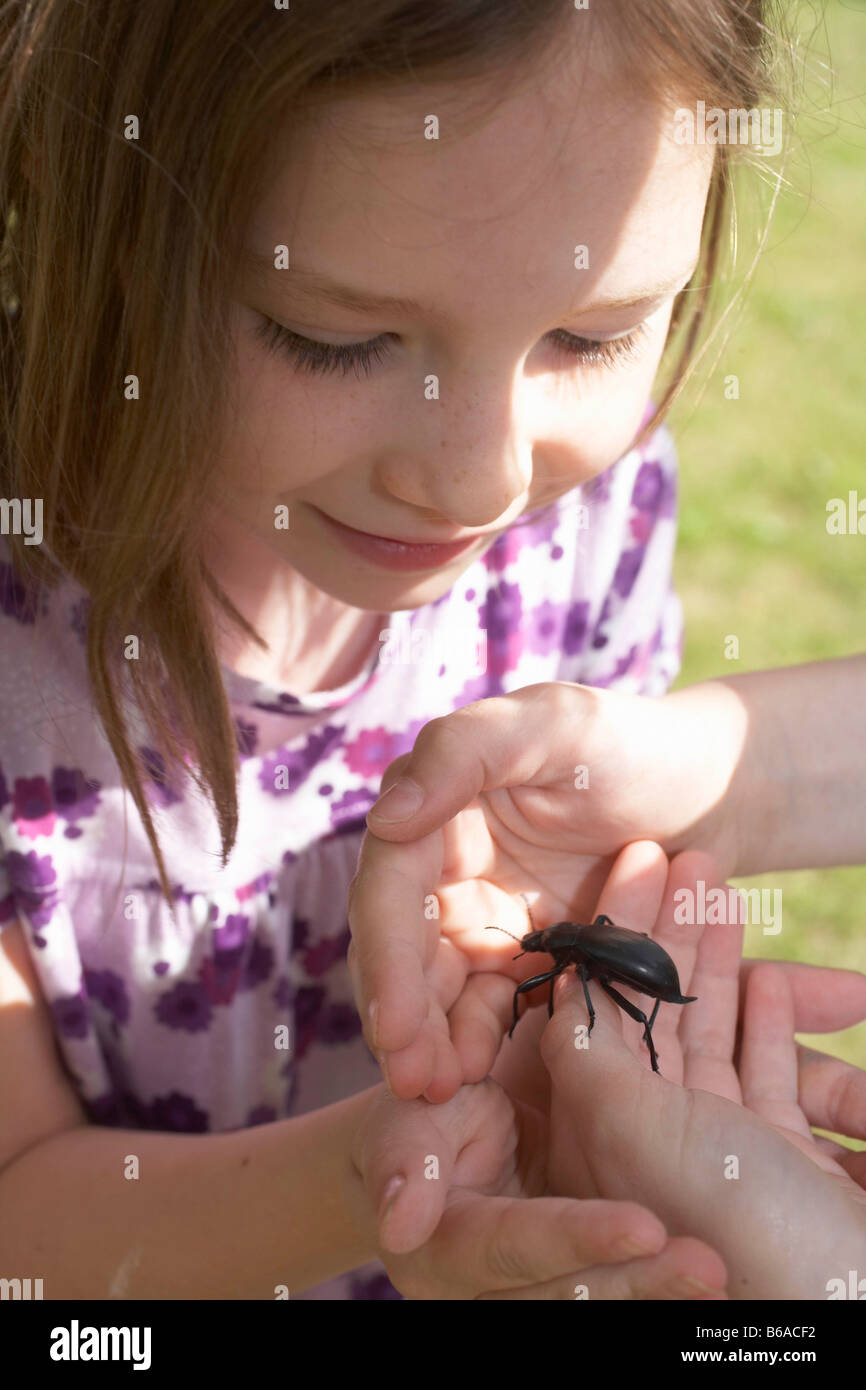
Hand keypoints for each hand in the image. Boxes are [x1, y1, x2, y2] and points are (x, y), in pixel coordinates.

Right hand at [349, 683, 747, 1101]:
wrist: (708, 789)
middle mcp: (442, 867)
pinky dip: (479, 1040)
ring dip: (432, 1040)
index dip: (386, 959)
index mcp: (434, 811)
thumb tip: (386, 816)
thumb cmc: (630, 742)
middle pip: (401, 950)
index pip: (390, 889)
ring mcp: (480, 915)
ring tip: (445, 1092)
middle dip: (402, 1018)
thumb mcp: (552, 724)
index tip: (395, 1026)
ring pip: (436, 989)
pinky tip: (479, 1078)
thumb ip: (464, 752)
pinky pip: (490, 1005)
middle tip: (416, 1083)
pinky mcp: (521, 956)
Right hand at [350, 1076, 728, 1299]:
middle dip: (638, 1282)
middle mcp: (484, 1290)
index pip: (518, 1245)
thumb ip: (411, 1158)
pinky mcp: (559, 1287)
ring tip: (717, 1273)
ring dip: (659, 1292)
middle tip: (706, 1265)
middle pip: (569, 1294)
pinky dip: (656, 1292)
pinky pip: (608, 1298)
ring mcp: (525, 1295)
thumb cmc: (423, 1116)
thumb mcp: (411, 1119)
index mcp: (444, 1245)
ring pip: (596, 1304)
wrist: (428, 1147)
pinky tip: (710, 1291)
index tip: (645, 1226)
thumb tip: (404, 1211)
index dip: (579, 1237)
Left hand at [539, 843, 865, 1298]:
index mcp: (598, 1137)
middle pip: (653, 1011)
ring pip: (710, 1032)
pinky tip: (764, 976)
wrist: (853, 1303)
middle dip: (669, 931)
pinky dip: (765, 1021)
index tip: (633, 863)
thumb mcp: (631, 1133)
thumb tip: (564, 990)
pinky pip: (763, 1073)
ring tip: (725, 889)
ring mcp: (717, 1154)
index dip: (613, 933)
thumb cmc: (731, 1224)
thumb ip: (585, 1059)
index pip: (596, 1007)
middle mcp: (649, 1144)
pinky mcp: (779, 1163)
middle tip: (688, 853)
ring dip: (719, 961)